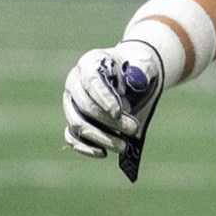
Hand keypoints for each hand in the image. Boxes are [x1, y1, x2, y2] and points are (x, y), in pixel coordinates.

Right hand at [61, 40, 163, 179]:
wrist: (131, 76)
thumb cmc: (136, 68)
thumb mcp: (144, 63)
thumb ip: (142, 68)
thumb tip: (137, 80)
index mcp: (90, 62)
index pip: (91, 80)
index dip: (104, 98)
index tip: (119, 112)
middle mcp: (75, 82)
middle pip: (85, 105)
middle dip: (109, 121)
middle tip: (134, 129)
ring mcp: (71, 102)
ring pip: (78, 124)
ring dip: (101, 137)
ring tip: (124, 146)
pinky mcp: (73, 120)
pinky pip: (72, 136)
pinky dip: (85, 147)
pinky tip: (102, 153)